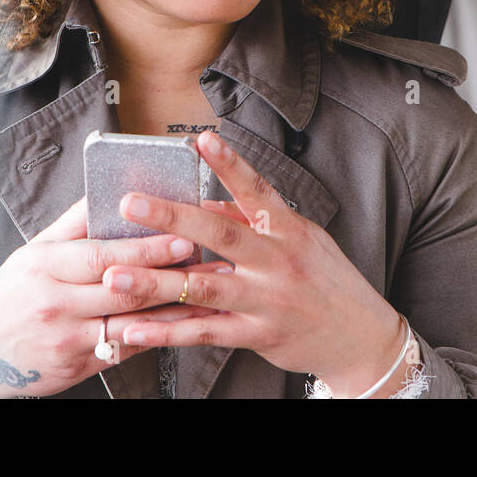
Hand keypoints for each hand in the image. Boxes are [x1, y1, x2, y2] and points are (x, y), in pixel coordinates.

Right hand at [0, 195, 223, 397]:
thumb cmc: (9, 295)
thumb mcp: (32, 252)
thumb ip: (74, 223)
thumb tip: (108, 188)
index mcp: (44, 266)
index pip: (102, 255)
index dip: (145, 248)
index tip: (181, 235)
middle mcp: (56, 303)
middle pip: (124, 290)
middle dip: (173, 275)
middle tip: (211, 261)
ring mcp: (68, 339)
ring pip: (132, 323)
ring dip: (176, 308)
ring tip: (211, 291)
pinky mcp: (79, 366)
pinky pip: (128, 348)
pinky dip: (159, 334)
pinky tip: (186, 323)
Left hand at [107, 131, 406, 396]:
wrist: (361, 338)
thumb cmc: (328, 281)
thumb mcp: (301, 238)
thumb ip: (253, 220)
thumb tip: (208, 200)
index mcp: (288, 229)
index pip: (257, 189)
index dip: (230, 164)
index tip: (202, 139)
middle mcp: (277, 261)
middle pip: (220, 234)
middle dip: (171, 218)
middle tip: (130, 204)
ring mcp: (266, 300)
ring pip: (204, 287)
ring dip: (155, 282)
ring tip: (115, 275)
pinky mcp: (256, 334)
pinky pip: (204, 332)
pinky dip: (166, 332)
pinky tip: (134, 328)